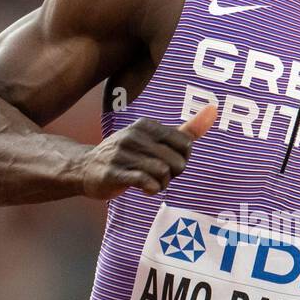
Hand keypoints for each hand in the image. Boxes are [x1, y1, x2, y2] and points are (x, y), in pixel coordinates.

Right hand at [82, 103, 216, 199]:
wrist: (86, 168)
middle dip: (173, 175)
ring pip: (163, 173)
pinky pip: (145, 182)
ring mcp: (122, 154)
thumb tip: (214, 110)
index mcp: (147, 126)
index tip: (169, 162)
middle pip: (177, 162)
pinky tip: (145, 189)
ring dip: (162, 184)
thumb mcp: (155, 139)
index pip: (186, 144)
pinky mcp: (114, 172)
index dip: (183, 159)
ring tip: (151, 182)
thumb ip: (186, 130)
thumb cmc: (128, 155)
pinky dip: (151, 189)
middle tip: (159, 176)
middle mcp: (134, 135)